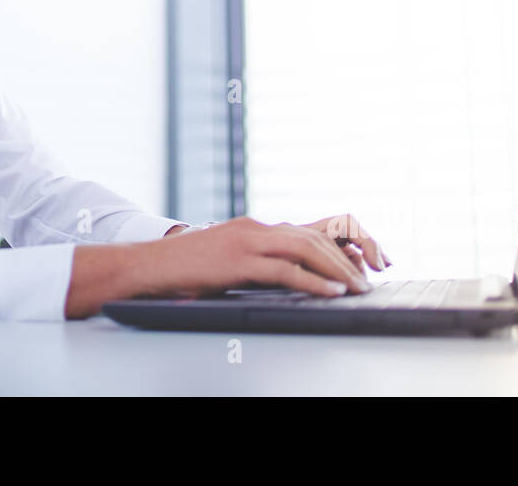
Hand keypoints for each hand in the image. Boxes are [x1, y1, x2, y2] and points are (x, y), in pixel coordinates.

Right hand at [131, 216, 386, 300]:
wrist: (149, 265)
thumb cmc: (186, 267)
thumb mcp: (228, 258)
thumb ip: (257, 261)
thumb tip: (291, 276)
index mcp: (256, 227)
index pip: (309, 229)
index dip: (340, 244)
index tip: (363, 262)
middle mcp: (256, 228)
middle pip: (314, 237)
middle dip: (347, 259)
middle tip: (368, 279)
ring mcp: (247, 242)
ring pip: (306, 249)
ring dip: (337, 270)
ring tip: (357, 288)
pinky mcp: (238, 261)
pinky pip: (285, 270)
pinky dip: (313, 281)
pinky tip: (332, 291)